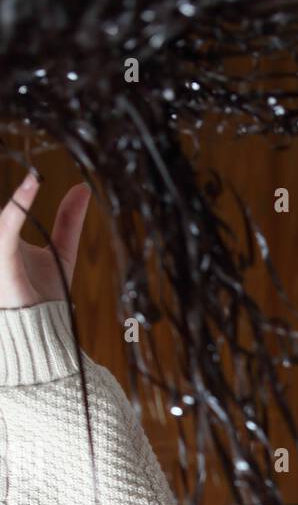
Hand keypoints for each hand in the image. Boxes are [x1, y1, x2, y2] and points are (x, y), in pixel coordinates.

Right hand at [0, 173, 90, 308]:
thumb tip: (82, 187)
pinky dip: (19, 205)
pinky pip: (6, 228)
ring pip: (2, 220)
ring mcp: (0, 252)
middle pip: (2, 215)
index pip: (6, 210)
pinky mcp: (2, 260)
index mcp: (3, 238)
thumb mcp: (61, 251)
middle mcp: (0, 242)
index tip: (34, 170)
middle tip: (32, 175)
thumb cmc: (45, 296)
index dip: (21, 191)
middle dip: (16, 200)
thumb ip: (67, 220)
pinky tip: (33, 184)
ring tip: (31, 178)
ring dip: (16, 201)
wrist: (42, 333)